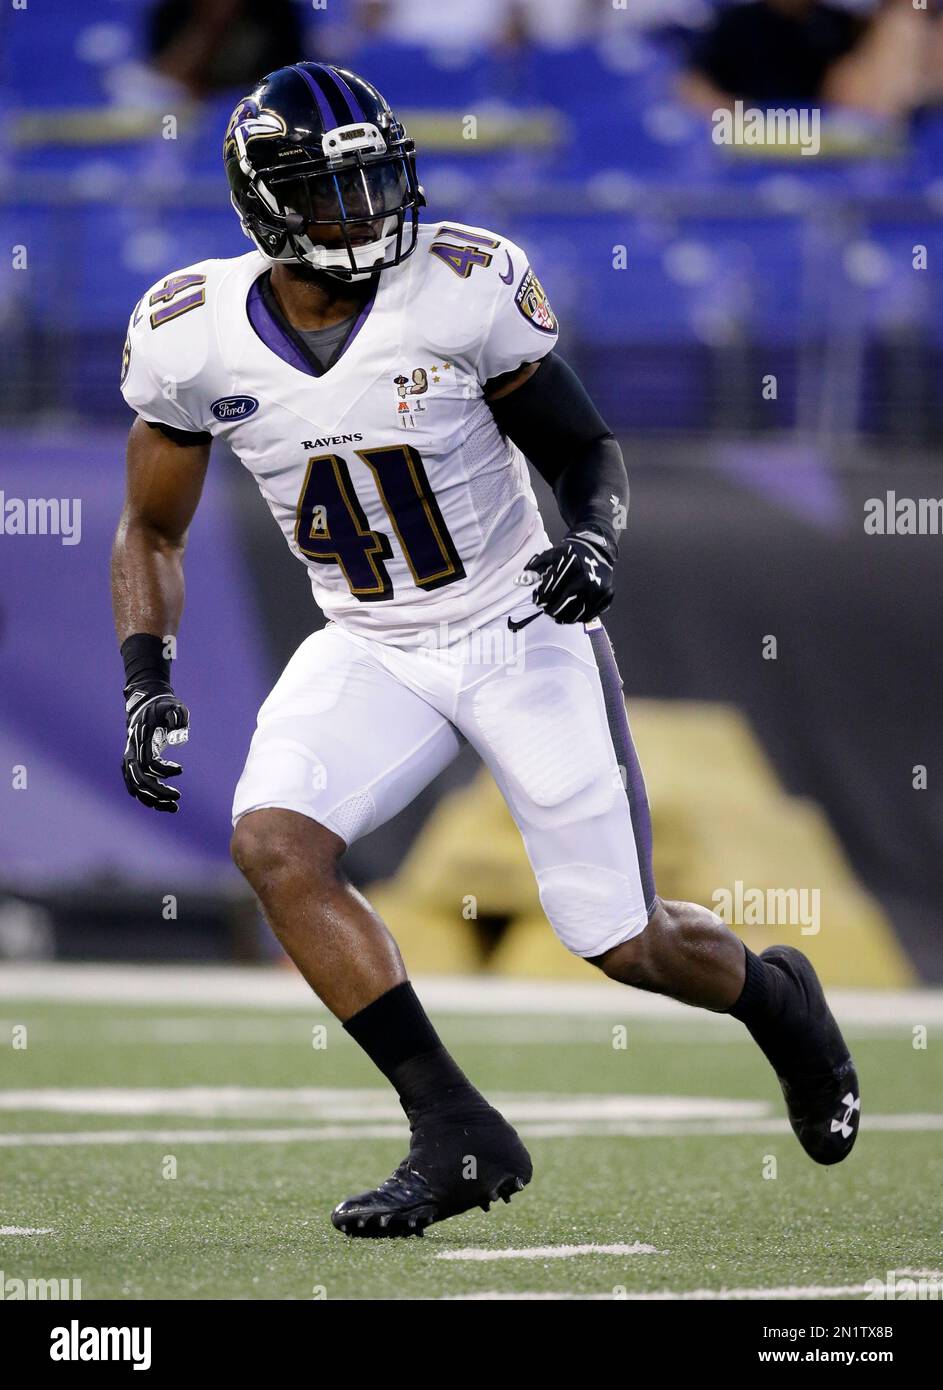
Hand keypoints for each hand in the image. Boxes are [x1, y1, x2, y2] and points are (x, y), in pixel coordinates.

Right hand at [122, 688, 188, 812]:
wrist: (146, 706)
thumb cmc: (163, 708)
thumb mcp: (174, 707)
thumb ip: (178, 717)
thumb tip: (179, 737)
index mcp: (140, 740)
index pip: (148, 762)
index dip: (164, 770)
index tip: (181, 769)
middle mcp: (131, 753)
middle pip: (140, 780)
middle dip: (158, 792)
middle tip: (178, 798)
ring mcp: (129, 761)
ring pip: (136, 788)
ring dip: (153, 801)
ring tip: (173, 808)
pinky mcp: (132, 767)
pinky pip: (137, 788)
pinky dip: (148, 799)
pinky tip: (163, 806)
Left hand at [523, 532, 614, 623]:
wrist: (597, 549)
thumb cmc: (572, 553)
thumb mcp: (553, 553)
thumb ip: (538, 565)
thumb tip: (523, 578)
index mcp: (571, 565)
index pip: (552, 588)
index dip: (542, 597)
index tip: (538, 601)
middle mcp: (586, 577)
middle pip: (564, 601)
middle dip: (552, 609)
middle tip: (546, 611)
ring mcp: (598, 588)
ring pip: (577, 612)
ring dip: (564, 617)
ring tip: (556, 616)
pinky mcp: (605, 596)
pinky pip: (590, 613)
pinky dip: (579, 618)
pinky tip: (570, 616)